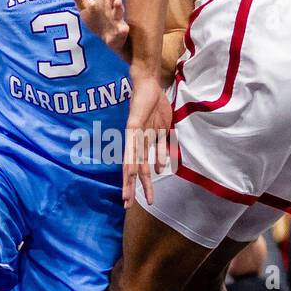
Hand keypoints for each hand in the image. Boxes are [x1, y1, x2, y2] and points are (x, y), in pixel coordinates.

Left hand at [70, 0, 128, 55]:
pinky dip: (123, 29)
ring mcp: (117, 18)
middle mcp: (113, 7)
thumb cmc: (96, 17)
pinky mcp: (119, 30)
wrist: (105, 35)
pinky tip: (124, 29)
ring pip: (119, 11)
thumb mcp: (85, 8)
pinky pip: (122, 30)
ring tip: (117, 2)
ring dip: (119, 7)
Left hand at [122, 71, 173, 207]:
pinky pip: (133, 145)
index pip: (137, 168)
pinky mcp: (133, 125)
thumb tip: (162, 168)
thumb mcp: (163, 131)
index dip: (135, 185)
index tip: (134, 200)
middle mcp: (136, 142)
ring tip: (128, 196)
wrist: (148, 84)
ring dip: (131, 180)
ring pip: (132, 162)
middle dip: (131, 189)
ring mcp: (134, 135)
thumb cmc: (156, 106)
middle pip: (133, 170)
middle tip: (127, 206)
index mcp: (142, 144)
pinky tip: (131, 173)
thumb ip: (161, 149)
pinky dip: (132, 159)